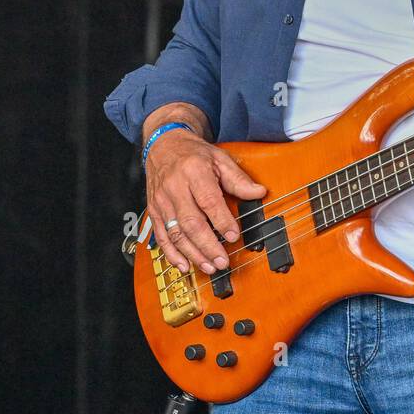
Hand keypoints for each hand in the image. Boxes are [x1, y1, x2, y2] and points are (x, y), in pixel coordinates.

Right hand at [146, 128, 265, 275]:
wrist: (164, 146)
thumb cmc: (193, 154)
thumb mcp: (220, 159)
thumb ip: (238, 179)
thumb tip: (258, 193)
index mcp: (193, 172)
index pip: (209, 201)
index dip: (222, 221)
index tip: (234, 236)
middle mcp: (174, 187)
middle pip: (191, 222)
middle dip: (208, 246)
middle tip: (222, 260)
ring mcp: (162, 201)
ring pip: (176, 234)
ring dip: (193, 254)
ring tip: (209, 267)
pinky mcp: (154, 212)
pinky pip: (162, 237)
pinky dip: (172, 255)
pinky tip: (185, 266)